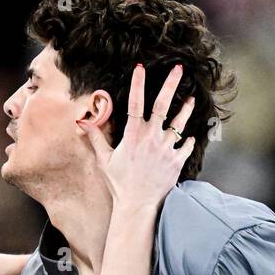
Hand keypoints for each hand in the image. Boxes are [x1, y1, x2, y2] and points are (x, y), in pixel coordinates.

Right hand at [78, 62, 196, 210]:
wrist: (136, 206)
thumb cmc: (119, 184)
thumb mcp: (104, 160)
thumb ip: (96, 139)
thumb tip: (83, 123)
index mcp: (133, 135)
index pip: (135, 103)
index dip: (138, 84)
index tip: (141, 67)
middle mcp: (151, 138)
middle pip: (163, 105)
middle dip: (171, 85)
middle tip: (179, 69)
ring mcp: (166, 149)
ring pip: (179, 124)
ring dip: (186, 110)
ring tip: (191, 99)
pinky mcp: (176, 162)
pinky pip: (186, 146)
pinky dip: (188, 141)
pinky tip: (191, 137)